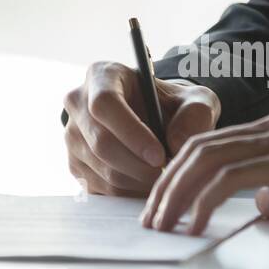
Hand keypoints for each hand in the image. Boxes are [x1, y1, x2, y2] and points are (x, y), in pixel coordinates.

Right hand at [63, 61, 219, 196]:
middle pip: (101, 143)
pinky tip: (148, 183)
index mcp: (102, 76)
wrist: (157, 120)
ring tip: (163, 178)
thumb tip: (175, 144)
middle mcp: (78, 103)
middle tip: (167, 173)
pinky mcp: (75, 164)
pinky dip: (128, 193)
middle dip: (138, 166)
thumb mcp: (195, 101)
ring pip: (102, 170)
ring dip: (137, 182)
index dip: (131, 132)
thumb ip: (196, 115)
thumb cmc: (173, 106)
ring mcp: (72, 135)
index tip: (160, 154)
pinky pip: (100, 188)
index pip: (104, 104)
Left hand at [140, 114, 268, 234]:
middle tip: (150, 219)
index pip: (209, 146)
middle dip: (165, 185)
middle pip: (196, 149)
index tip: (162, 205)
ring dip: (176, 194)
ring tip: (162, 225)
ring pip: (207, 159)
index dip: (178, 174)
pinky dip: (205, 199)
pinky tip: (194, 223)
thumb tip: (261, 208)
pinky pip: (232, 176)